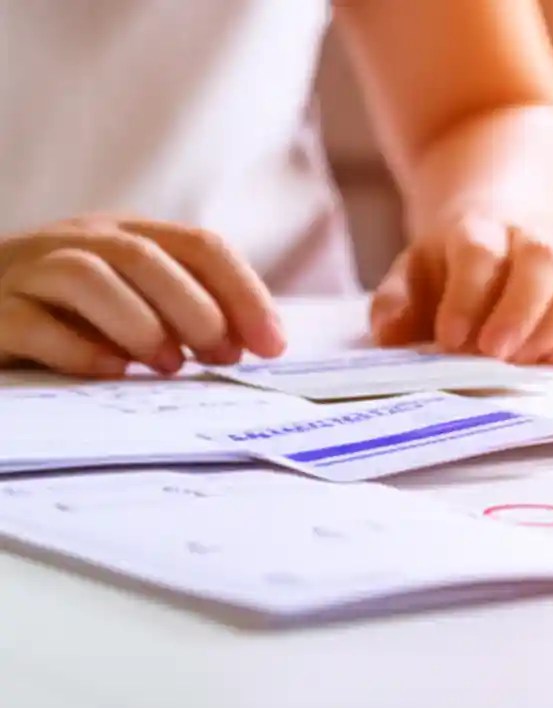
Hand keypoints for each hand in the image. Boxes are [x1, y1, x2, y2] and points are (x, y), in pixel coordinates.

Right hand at [0, 216, 285, 376]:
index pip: (199, 246)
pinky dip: (75, 347)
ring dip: (139, 320)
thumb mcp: (128, 306)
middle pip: (144, 256)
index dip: (244, 293)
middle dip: (196, 307)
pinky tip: (110, 372)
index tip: (273, 345)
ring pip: (85, 275)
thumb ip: (181, 315)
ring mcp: (24, 273)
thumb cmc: (61, 318)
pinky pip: (29, 321)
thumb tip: (248, 345)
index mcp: (122, 236)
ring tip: (170, 364)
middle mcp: (74, 243)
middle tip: (222, 355)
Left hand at [369, 215, 552, 363]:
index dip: (467, 294)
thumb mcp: (412, 276)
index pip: (479, 250)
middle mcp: (530, 239)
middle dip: (521, 309)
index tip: (449, 338)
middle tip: (495, 353)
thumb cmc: (450, 269)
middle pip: (541, 258)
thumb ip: (395, 304)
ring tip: (526, 362)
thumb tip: (390, 335)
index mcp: (478, 230)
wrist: (502, 232)